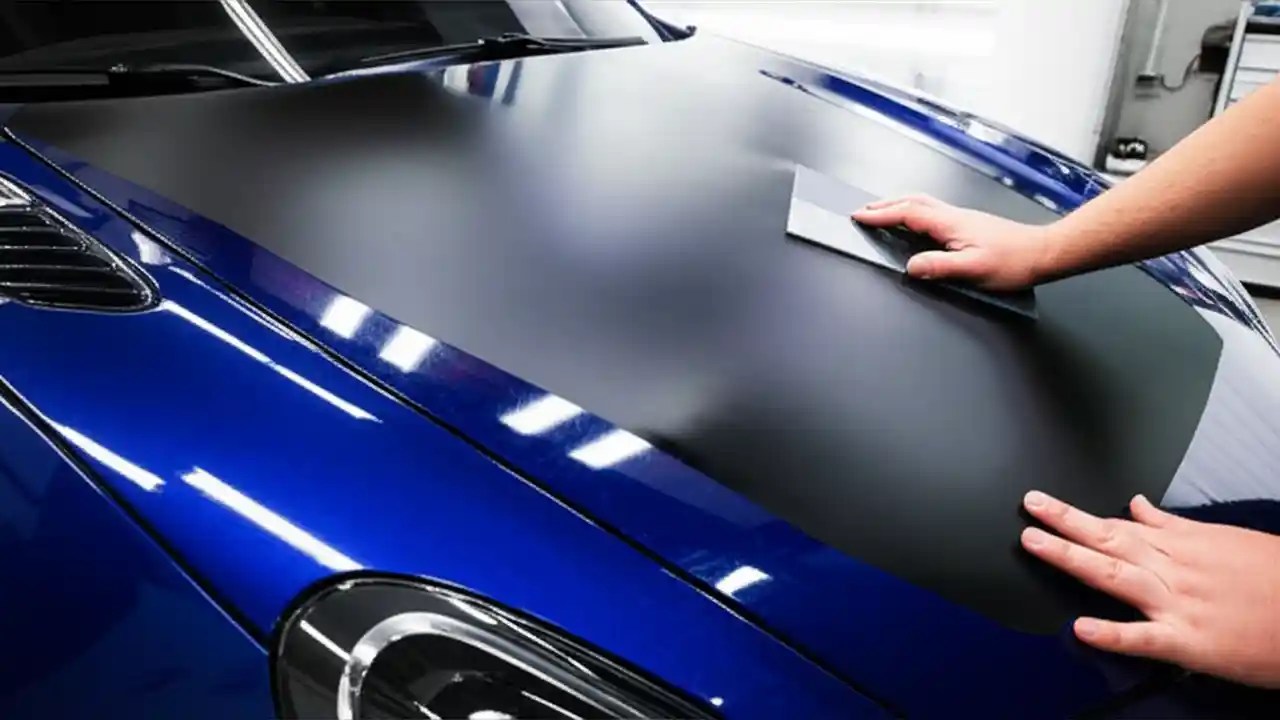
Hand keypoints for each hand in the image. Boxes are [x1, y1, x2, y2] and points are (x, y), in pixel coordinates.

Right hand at [851, 195, 1057, 290]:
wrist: (1043, 253)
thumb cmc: (1013, 261)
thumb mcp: (973, 269)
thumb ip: (939, 266)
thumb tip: (910, 266)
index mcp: (950, 223)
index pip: (908, 213)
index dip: (881, 215)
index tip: (860, 216)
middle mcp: (954, 215)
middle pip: (912, 202)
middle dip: (885, 205)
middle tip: (864, 211)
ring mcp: (962, 218)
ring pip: (922, 204)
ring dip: (898, 205)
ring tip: (882, 212)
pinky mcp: (968, 224)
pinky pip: (932, 211)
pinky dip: (914, 211)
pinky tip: (915, 222)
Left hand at [1021, 491, 1279, 687]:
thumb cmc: (1276, 577)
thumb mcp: (1226, 539)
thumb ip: (1174, 525)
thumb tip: (1137, 504)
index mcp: (1183, 545)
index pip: (1118, 525)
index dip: (1075, 515)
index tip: (1041, 503)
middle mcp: (1175, 569)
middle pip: (1110, 541)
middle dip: (1065, 523)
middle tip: (1028, 507)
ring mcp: (1180, 604)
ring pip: (1117, 577)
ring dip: (1073, 558)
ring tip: (1034, 543)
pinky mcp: (1192, 643)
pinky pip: (1145, 639)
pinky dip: (1113, 634)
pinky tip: (1082, 628)